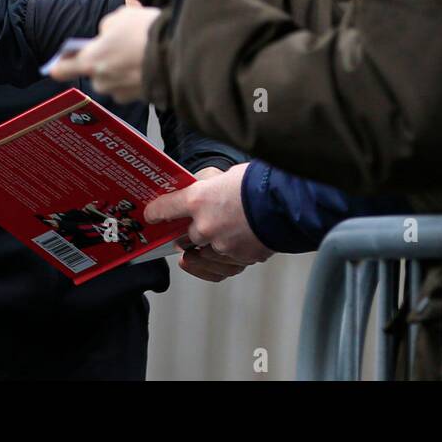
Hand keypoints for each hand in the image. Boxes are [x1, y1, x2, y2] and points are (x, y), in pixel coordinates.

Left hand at [50, 5, 160, 101]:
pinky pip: (135, 86)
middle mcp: (103, 82)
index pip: (63, 69)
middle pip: (97, 73)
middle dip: (107, 63)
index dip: (60, 66)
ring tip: (142, 52)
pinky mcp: (141, 99)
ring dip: (124, 70)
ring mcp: (122, 93)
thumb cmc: (145, 32)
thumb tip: (107, 35)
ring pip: (116, 80)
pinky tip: (152, 63)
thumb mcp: (120, 17)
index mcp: (91, 60)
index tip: (55, 67)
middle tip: (124, 47)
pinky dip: (140, 77)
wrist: (180, 53)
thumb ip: (106, 28)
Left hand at [146, 164, 272, 274]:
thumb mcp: (227, 174)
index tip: (151, 214)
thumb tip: (201, 188)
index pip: (166, 208)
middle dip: (184, 234)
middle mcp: (205, 226)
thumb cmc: (260, 183)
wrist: (289, 202)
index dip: (156, 211)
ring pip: (202, 255)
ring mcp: (222, 246)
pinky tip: (213, 260)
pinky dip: (217, 263)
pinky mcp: (240, 259)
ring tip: (199, 249)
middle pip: (184, 237)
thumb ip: (209, 184)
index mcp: (198, 200)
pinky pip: (222, 267)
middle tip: (185, 230)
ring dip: (202, 250)